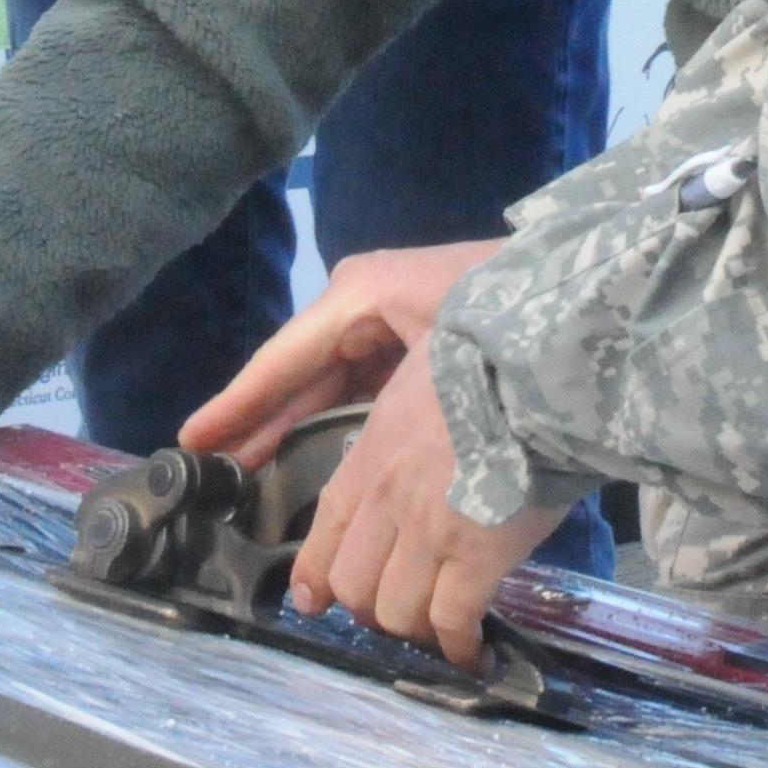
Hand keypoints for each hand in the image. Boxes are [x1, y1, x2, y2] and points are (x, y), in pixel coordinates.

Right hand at [179, 239, 503, 464]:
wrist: (574, 290)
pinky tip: (324, 465)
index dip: (240, 404)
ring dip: (295, 432)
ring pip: (329, 393)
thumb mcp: (417, 313)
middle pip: (301, 380)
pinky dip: (339, 429)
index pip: (285, 360)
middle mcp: (369, 314)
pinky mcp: (425, 356)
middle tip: (219, 471)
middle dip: (262, 424)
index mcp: (359, 296)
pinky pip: (365, 398)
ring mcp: (396, 333)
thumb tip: (338, 447)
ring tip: (254, 476)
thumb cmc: (493, 295)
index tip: (194, 439)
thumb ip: (373, 374)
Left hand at [281, 338, 564, 670]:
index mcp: (372, 454)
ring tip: (443, 634)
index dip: (314, 573)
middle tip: (401, 614)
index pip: (325, 526)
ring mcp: (427, 533)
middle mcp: (387, 501)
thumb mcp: (422, 385)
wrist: (538, 375)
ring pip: (395, 612)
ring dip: (417, 631)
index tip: (312, 600)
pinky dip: (459, 648)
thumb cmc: (490, 368)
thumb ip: (406, 431)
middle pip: (352, 585)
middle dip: (371, 610)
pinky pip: (450, 623)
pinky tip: (474, 654)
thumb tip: (418, 459)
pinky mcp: (474, 558)